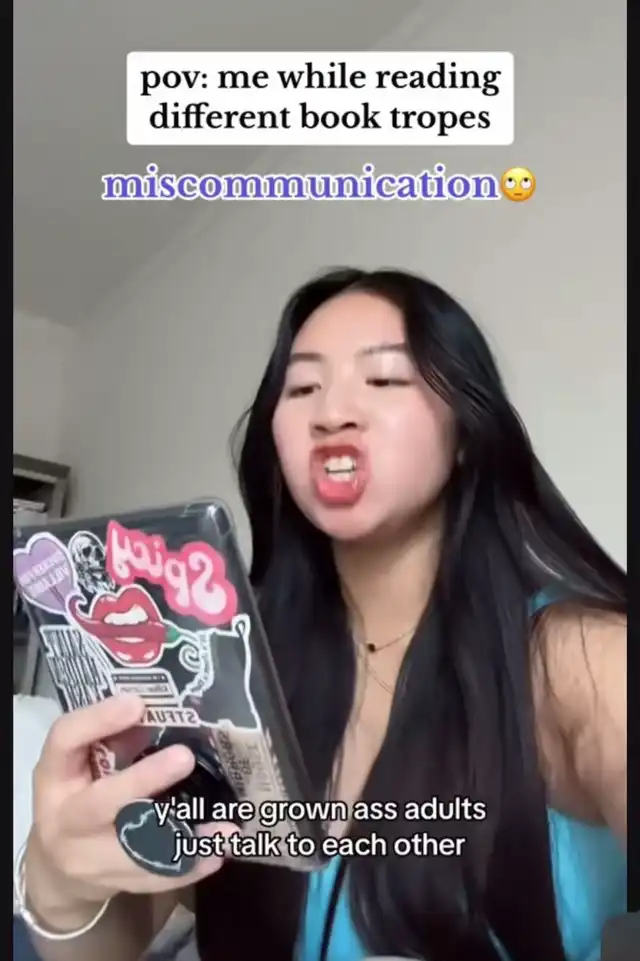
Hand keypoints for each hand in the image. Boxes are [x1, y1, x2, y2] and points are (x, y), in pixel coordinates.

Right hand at [27, 695, 236, 915]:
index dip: (98, 720)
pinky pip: (152, 878)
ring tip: (225, 827)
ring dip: (184, 838)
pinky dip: (188, 865)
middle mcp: (64, 819)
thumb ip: (117, 738)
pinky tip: (218, 851)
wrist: (55, 866)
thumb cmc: (78, 792)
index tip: (137, 703)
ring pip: (134, 851)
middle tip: (185, 757)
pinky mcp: (110, 883)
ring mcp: (86, 858)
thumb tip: (168, 707)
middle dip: (143, 780)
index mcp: (54, 775)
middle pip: (101, 803)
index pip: (65, 740)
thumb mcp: (83, 762)